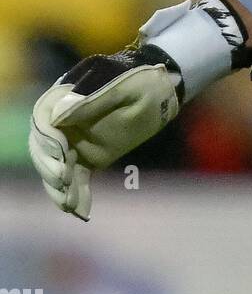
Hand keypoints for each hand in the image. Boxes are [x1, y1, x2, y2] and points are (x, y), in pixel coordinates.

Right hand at [29, 48, 181, 221]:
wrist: (164, 91)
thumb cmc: (145, 83)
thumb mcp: (124, 89)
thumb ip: (92, 102)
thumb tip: (56, 114)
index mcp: (68, 96)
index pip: (44, 119)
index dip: (47, 140)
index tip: (61, 156)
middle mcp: (64, 119)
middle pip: (44, 146)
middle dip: (49, 166)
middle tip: (64, 182)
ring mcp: (75, 139)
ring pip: (57, 165)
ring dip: (59, 187)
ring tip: (68, 204)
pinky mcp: (88, 156)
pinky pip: (77, 176)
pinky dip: (77, 193)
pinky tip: (81, 211)